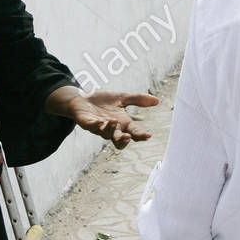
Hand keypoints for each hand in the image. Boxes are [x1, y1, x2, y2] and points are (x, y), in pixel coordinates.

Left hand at [44, 86, 159, 147]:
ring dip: (110, 129)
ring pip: (106, 135)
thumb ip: (137, 99)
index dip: (140, 136)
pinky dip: (95, 126)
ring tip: (113, 121)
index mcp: (122, 124)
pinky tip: (99, 122)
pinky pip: (91, 127)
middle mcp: (112, 129)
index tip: (148, 135)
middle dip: (123, 140)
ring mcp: (99, 128)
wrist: (83, 97)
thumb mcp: (122, 97)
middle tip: (128, 136)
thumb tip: (157, 100)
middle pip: (119, 141)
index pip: (134, 133)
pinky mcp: (87, 123)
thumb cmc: (103, 100)